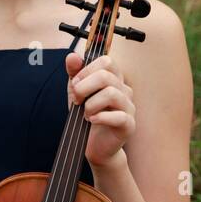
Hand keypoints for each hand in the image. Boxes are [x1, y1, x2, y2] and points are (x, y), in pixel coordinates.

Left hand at [65, 51, 134, 169]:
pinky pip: (118, 116)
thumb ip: (75, 74)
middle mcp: (125, 90)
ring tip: (86, 114)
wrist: (95, 145)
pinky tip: (92, 120)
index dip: (86, 70)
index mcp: (114, 79)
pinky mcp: (128, 125)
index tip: (75, 84)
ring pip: (111, 94)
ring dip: (91, 104)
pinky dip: (100, 117)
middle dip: (84, 87)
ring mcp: (129, 107)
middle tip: (77, 100)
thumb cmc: (89, 116)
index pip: (106, 61)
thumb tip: (72, 56)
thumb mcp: (77, 93)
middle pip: (106, 76)